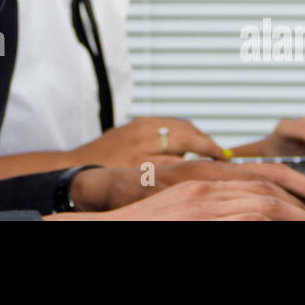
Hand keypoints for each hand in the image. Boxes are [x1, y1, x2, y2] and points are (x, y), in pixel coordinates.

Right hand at [65, 160, 304, 214]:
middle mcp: (206, 184)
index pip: (262, 177)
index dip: (297, 189)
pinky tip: (290, 226)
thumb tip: (254, 214)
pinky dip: (270, 218)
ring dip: (295, 213)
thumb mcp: (184, 208)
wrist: (101, 206)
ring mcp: (201, 198)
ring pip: (262, 199)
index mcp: (205, 180)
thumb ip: (214, 208)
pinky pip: (244, 213)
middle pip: (268, 184)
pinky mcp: (195, 209)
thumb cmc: (137, 216)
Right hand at [71, 116, 226, 167]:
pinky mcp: (139, 169)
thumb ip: (154, 135)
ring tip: (215, 173)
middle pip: (189, 136)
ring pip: (183, 156)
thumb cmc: (106, 153)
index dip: (204, 138)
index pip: (185, 126)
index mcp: (145, 122)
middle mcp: (145, 133)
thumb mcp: (130, 135)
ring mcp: (142, 151)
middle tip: (226, 160)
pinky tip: (192, 182)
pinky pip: (170, 172)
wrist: (78, 166)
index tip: (218, 149)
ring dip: (201, 164)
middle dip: (211, 148)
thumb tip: (185, 140)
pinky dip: (184, 176)